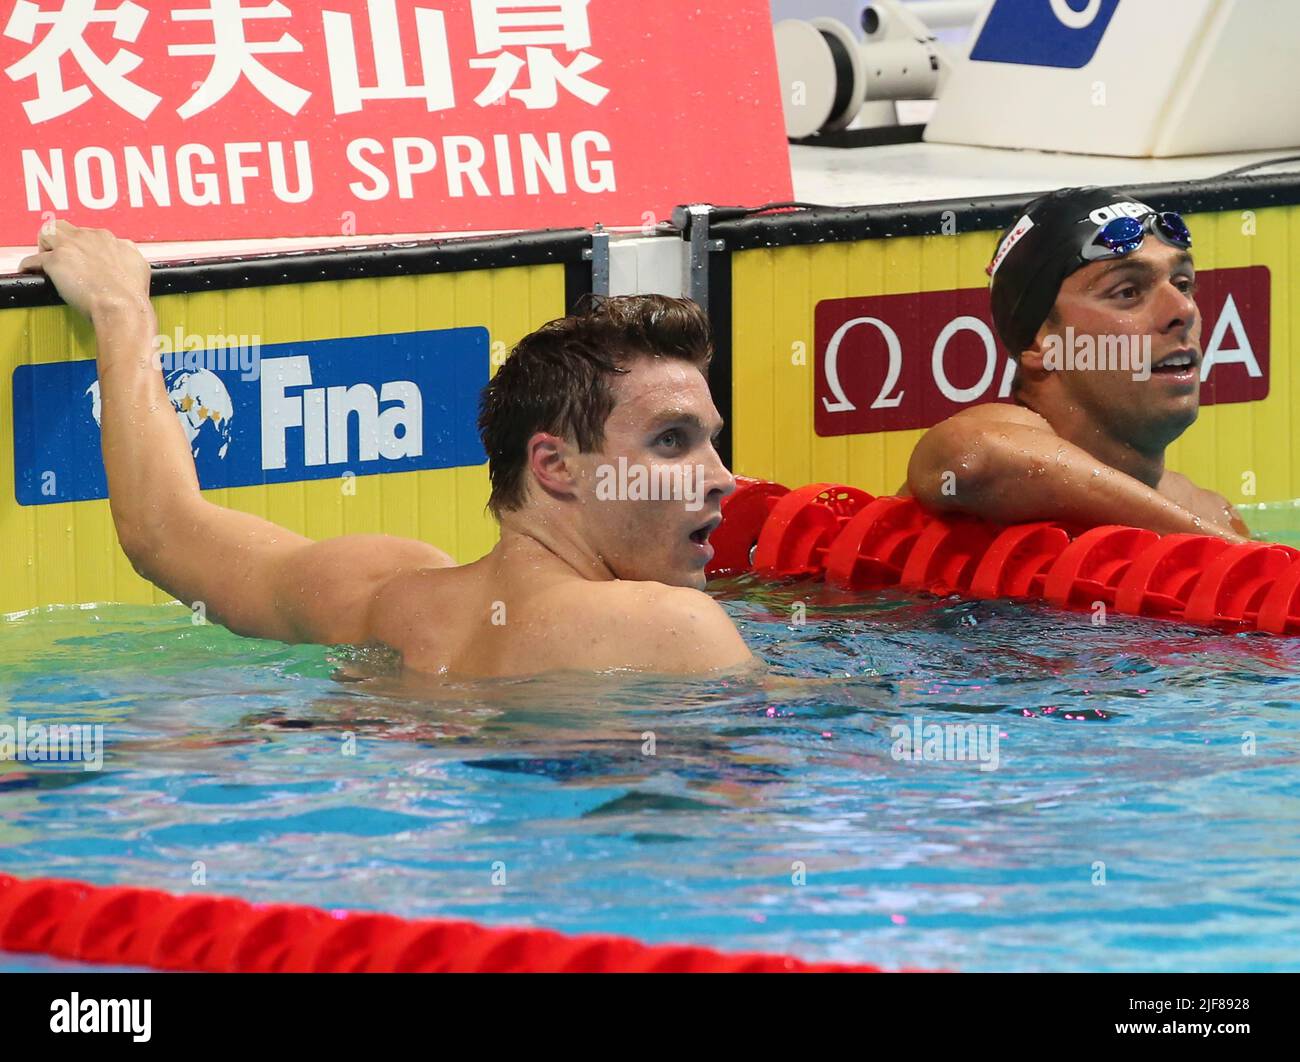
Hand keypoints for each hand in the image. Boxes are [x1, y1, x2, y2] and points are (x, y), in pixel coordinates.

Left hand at [18, 221, 151, 322]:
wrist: (123, 307)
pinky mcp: (56, 261)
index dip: (83, 247)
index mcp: (108, 239)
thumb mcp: (139, 265)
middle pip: (64, 227)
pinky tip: (29, 272)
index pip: (89, 234)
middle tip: (63, 258)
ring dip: (43, 245)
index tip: (84, 260)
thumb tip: (124, 252)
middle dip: (60, 240)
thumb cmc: (131, 293)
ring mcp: (71, 247)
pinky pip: (33, 260)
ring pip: (46, 233)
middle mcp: (89, 237)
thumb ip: (128, 253)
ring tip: (46, 261)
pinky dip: (29, 266)